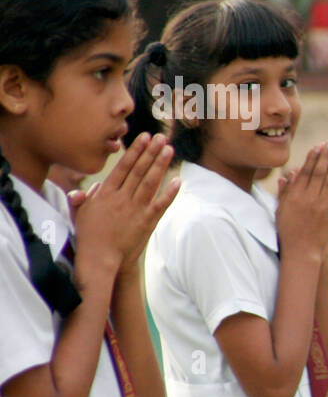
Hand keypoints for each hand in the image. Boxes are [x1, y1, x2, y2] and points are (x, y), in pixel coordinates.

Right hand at [73, 132, 179, 278]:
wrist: (100, 259)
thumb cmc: (89, 237)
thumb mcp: (80, 214)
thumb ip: (83, 199)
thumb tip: (90, 187)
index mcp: (105, 194)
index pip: (123, 167)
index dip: (135, 151)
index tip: (144, 137)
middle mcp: (121, 198)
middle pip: (139, 170)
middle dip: (151, 152)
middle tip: (162, 137)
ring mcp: (135, 209)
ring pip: (150, 182)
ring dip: (160, 165)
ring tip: (169, 149)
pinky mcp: (146, 222)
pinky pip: (161, 204)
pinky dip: (170, 192)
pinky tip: (178, 180)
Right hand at [276, 141, 327, 262]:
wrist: (302, 252)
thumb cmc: (288, 231)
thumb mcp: (281, 210)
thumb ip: (285, 191)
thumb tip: (287, 174)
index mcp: (295, 196)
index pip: (306, 172)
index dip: (313, 157)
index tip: (318, 146)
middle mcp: (309, 199)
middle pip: (320, 173)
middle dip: (326, 156)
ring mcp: (322, 206)